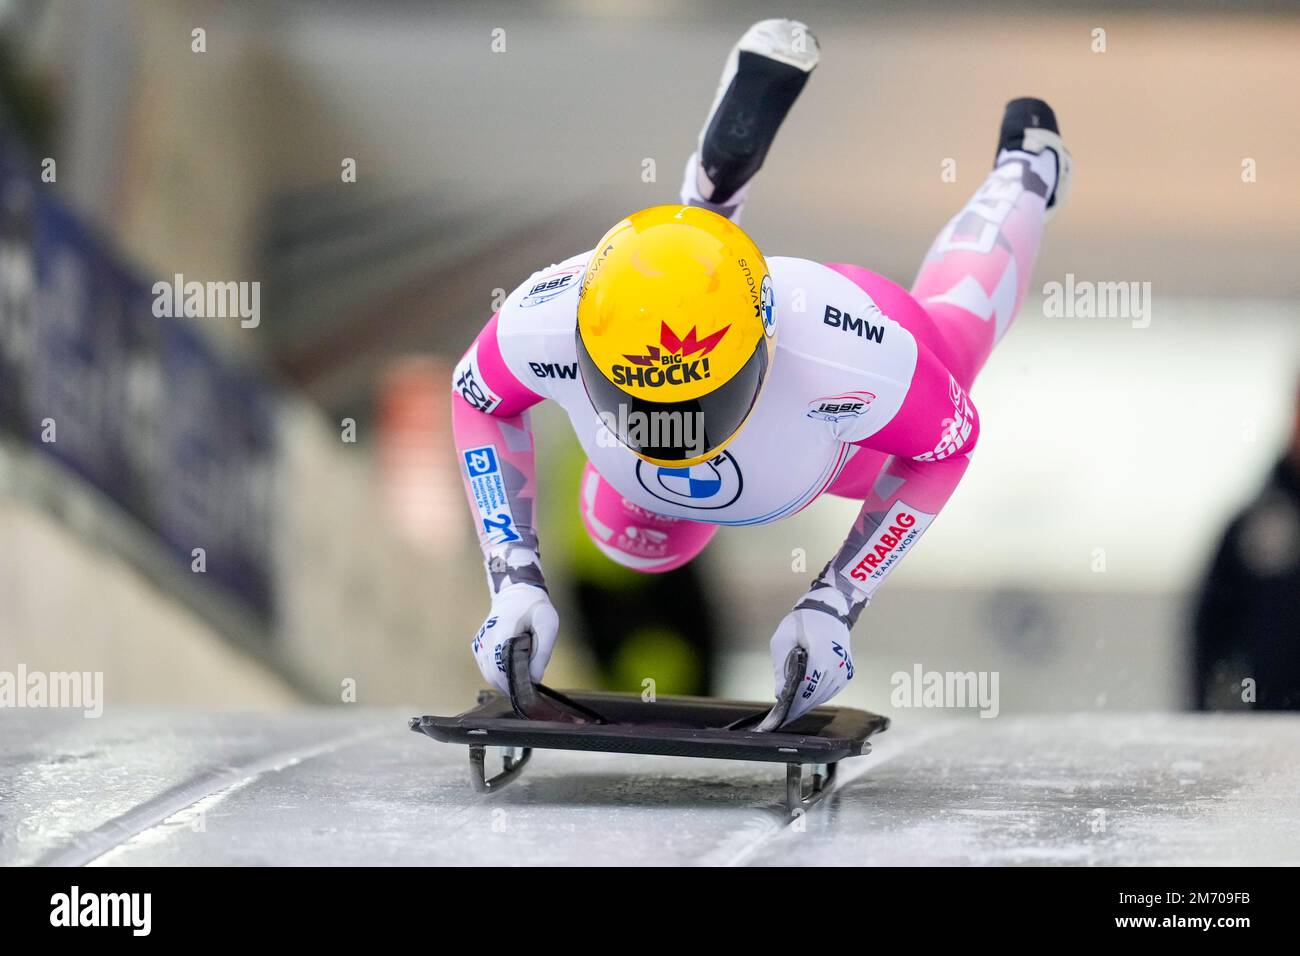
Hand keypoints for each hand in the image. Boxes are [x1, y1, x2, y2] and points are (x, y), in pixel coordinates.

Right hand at [470, 584, 558, 692]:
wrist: (516, 595)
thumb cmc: (535, 610)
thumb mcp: (548, 626)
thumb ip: (542, 653)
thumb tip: (535, 680)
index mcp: (504, 631)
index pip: (503, 666)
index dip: (516, 682)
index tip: (530, 687)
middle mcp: (487, 638)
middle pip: (494, 675)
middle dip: (512, 685)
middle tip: (530, 685)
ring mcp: (480, 643)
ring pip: (489, 675)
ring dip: (505, 680)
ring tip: (523, 672)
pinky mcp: (478, 647)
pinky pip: (487, 669)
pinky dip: (499, 674)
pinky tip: (512, 666)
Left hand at [767, 606, 854, 724]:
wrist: (827, 611)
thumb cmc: (801, 623)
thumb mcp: (783, 641)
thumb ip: (781, 669)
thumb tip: (779, 694)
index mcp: (821, 655)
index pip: (806, 687)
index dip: (793, 702)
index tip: (782, 713)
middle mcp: (837, 665)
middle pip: (816, 694)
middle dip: (799, 706)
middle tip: (784, 716)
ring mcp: (844, 669)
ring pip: (825, 695)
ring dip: (810, 702)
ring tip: (793, 710)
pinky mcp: (848, 672)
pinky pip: (832, 690)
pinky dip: (820, 695)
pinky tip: (808, 698)